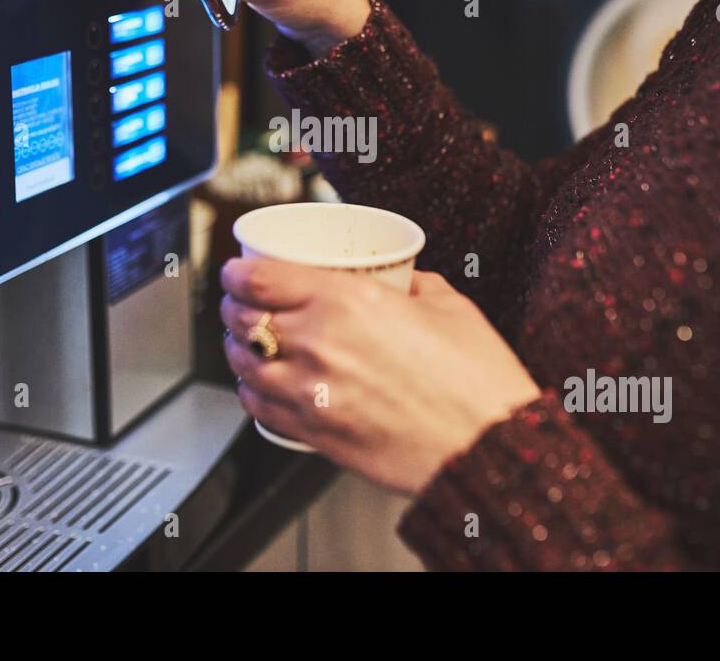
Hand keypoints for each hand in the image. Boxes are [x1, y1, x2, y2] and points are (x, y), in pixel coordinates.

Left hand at [220, 258, 541, 494]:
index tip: (236, 270)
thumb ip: (413, 284)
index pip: (260, 279)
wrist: (486, 448)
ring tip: (244, 342)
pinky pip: (260, 408)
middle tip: (239, 303)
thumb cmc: (477, 381)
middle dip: (233, 307)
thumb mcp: (448, 306)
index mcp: (346, 302)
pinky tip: (259, 384)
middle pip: (243, 318)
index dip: (236, 272)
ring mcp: (311, 392)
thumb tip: (399, 278)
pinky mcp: (314, 433)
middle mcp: (318, 343)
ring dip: (236, 348)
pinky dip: (250, 392)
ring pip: (243, 363)